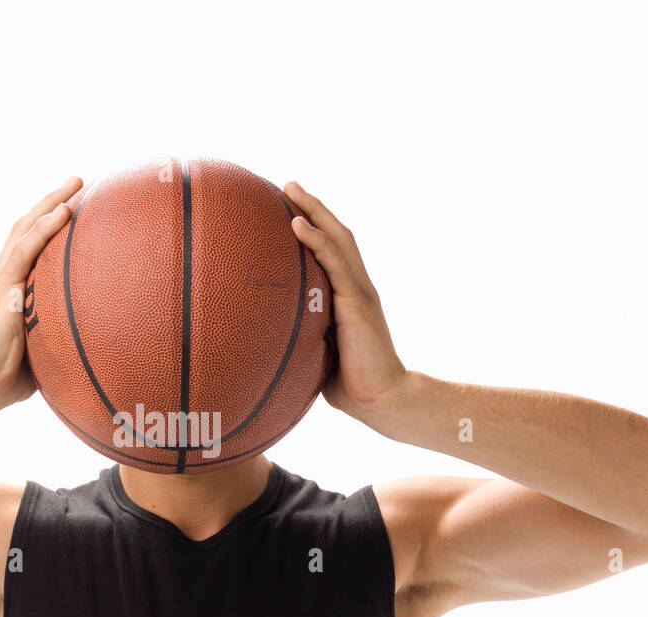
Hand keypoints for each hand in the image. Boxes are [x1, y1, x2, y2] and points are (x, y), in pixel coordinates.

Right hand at [0, 176, 82, 408]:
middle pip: (28, 227)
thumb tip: (97, 340)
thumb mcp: (42, 347)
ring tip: (77, 183)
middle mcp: (4, 277)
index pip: (30, 245)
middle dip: (53, 200)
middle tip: (79, 180)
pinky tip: (64, 212)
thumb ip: (60, 333)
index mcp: (11, 287)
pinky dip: (44, 229)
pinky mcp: (1, 290)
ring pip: (26, 229)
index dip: (49, 222)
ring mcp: (0, 280)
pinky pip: (25, 251)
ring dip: (52, 203)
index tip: (74, 204)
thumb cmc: (8, 377)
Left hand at [283, 181, 406, 420]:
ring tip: (290, 190)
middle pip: (335, 234)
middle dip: (312, 206)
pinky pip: (334, 264)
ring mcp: (359, 292)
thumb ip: (302, 333)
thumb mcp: (319, 351)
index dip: (315, 227)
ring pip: (337, 239)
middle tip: (287, 185)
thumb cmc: (348, 382)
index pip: (332, 251)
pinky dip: (316, 241)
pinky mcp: (356, 303)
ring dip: (313, 211)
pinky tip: (297, 224)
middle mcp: (357, 286)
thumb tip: (267, 333)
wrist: (380, 400)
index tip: (289, 207)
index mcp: (349, 296)